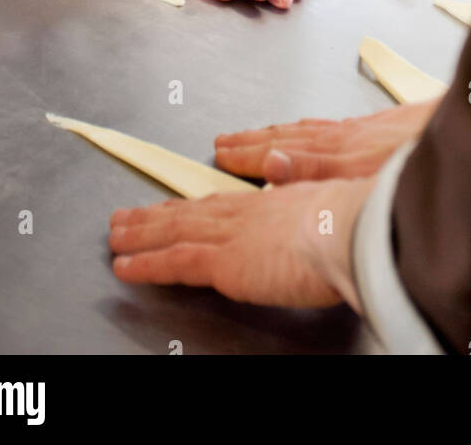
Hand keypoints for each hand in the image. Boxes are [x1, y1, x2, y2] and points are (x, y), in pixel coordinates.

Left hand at [109, 177, 373, 309]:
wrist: (352, 227)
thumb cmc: (355, 224)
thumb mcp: (334, 214)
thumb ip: (316, 222)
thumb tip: (319, 228)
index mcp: (274, 204)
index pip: (222, 204)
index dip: (193, 206)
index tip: (172, 205)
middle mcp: (247, 213)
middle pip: (191, 212)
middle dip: (156, 215)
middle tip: (126, 217)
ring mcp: (233, 235)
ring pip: (175, 231)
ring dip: (141, 233)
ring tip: (115, 236)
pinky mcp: (225, 262)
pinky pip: (176, 261)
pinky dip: (147, 263)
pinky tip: (125, 266)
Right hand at [214, 100, 439, 180]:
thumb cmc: (426, 155)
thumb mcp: (368, 172)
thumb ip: (318, 168)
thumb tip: (270, 165)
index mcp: (341, 149)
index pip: (283, 150)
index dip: (249, 153)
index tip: (220, 153)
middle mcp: (350, 136)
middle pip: (293, 137)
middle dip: (256, 140)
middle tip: (224, 142)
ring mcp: (370, 130)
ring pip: (314, 131)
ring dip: (282, 135)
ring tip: (259, 136)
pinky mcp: (391, 127)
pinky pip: (338, 127)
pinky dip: (316, 131)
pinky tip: (319, 133)